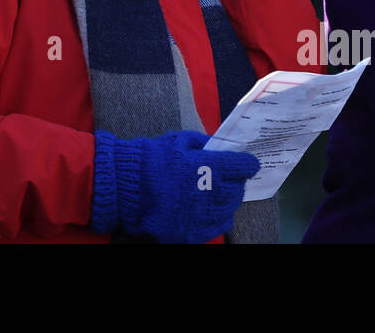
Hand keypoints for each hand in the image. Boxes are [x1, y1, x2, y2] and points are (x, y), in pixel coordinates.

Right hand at [90, 130, 259, 242]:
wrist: (125, 187)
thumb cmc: (151, 158)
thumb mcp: (177, 141)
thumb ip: (201, 142)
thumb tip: (217, 145)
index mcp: (208, 167)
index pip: (241, 167)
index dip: (248, 164)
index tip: (249, 163)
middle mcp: (210, 193)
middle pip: (236, 190)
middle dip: (237, 183)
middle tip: (232, 179)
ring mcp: (201, 215)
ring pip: (229, 210)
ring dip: (229, 201)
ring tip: (221, 196)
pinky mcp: (192, 232)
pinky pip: (217, 227)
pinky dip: (219, 219)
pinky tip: (213, 212)